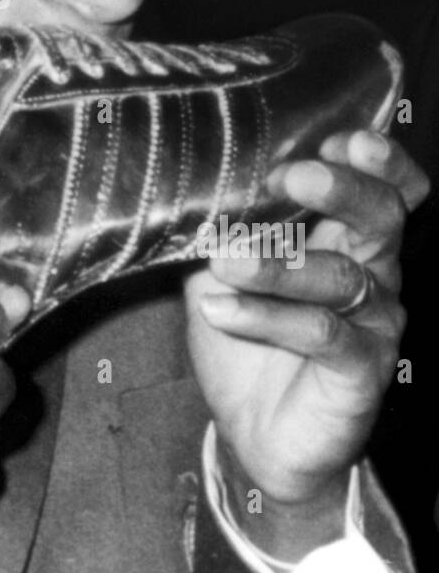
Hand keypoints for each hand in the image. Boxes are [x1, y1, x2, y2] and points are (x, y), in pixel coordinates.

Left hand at [185, 129, 428, 556]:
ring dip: (277, 263)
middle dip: (341, 188)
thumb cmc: (246, 341)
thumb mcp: (220, 272)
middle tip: (290, 178)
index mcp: (346, 236)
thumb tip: (186, 182)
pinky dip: (266, 316)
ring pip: (341, 275)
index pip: (386, 185)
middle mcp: (373, 271)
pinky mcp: (364, 368)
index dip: (374, 159)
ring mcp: (375, 321)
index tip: (333, 139)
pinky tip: (221, 309)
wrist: (257, 434)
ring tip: (222, 256)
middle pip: (382, 215)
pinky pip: (323, 332)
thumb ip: (219, 228)